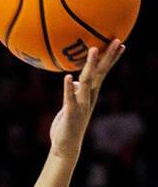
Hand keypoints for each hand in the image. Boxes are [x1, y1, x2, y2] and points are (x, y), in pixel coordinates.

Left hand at [49, 40, 124, 160]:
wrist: (65, 147)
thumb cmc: (68, 125)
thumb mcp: (70, 105)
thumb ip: (73, 92)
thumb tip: (75, 80)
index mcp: (90, 94)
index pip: (102, 72)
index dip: (110, 57)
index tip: (120, 43)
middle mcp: (88, 97)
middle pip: (100, 73)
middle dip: (108, 56)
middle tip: (117, 40)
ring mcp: (81, 105)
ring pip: (87, 81)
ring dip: (90, 65)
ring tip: (94, 49)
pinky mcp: (70, 113)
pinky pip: (69, 98)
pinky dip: (68, 88)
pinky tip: (68, 77)